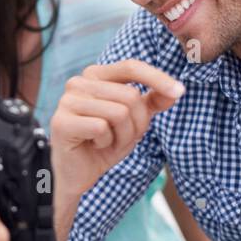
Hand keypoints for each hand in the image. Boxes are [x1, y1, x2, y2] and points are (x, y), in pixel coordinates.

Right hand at [49, 60, 184, 198]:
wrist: (78, 173)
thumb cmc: (105, 143)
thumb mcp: (135, 120)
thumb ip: (152, 102)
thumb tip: (177, 91)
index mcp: (95, 75)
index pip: (131, 67)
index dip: (157, 78)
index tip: (180, 92)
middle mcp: (78, 82)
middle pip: (130, 96)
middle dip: (137, 124)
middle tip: (123, 138)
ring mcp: (67, 101)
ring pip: (119, 113)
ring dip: (123, 136)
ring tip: (108, 142)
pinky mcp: (61, 122)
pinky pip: (101, 127)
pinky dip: (106, 143)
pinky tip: (94, 146)